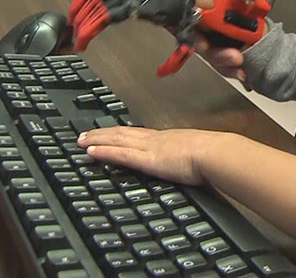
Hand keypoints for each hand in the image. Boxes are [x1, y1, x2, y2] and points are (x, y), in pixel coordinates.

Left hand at [77, 126, 225, 185]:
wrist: (214, 153)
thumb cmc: (211, 155)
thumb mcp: (196, 153)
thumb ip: (187, 157)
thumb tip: (190, 163)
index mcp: (166, 139)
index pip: (137, 133)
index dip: (120, 132)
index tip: (108, 132)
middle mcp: (154, 139)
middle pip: (121, 133)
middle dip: (101, 133)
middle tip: (84, 134)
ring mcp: (149, 148)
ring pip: (116, 140)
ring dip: (97, 140)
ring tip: (80, 141)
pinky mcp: (147, 159)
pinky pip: (120, 154)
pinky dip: (104, 151)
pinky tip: (90, 151)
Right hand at [194, 0, 279, 79]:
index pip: (190, 12)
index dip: (197, 31)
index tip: (209, 44)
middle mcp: (204, 7)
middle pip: (200, 35)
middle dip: (215, 52)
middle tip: (235, 60)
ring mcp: (219, 21)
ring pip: (214, 47)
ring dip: (225, 62)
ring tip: (242, 72)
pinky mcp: (234, 30)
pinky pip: (231, 48)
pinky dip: (237, 62)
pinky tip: (247, 74)